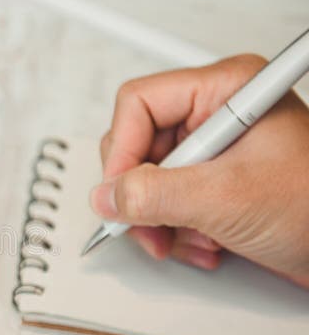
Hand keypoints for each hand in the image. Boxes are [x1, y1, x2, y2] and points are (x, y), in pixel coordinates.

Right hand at [92, 54, 308, 287]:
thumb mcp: (226, 199)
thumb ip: (156, 195)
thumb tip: (106, 196)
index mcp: (225, 90)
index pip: (139, 103)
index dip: (122, 150)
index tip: (119, 193)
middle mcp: (216, 115)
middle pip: (139, 144)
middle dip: (141, 194)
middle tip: (147, 226)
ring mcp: (215, 150)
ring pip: (149, 178)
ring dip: (161, 220)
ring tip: (189, 240)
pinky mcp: (215, 181)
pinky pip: (168, 200)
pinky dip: (178, 230)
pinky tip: (206, 244)